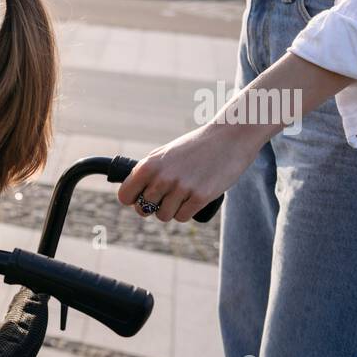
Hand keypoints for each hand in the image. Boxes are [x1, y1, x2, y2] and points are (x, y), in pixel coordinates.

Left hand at [118, 119, 275, 222]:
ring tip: (182, 196)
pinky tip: (193, 199)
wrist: (230, 138)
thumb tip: (132, 193)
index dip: (133, 199)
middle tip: (167, 196)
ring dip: (171, 211)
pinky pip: (182, 217)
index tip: (142, 197)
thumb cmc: (196, 146)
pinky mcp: (200, 197)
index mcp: (149, 165)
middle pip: (143, 209)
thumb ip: (148, 171)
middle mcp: (162, 178)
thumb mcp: (165, 153)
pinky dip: (186, 212)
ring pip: (163, 216)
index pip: (125, 196)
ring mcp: (181, 188)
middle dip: (153, 206)